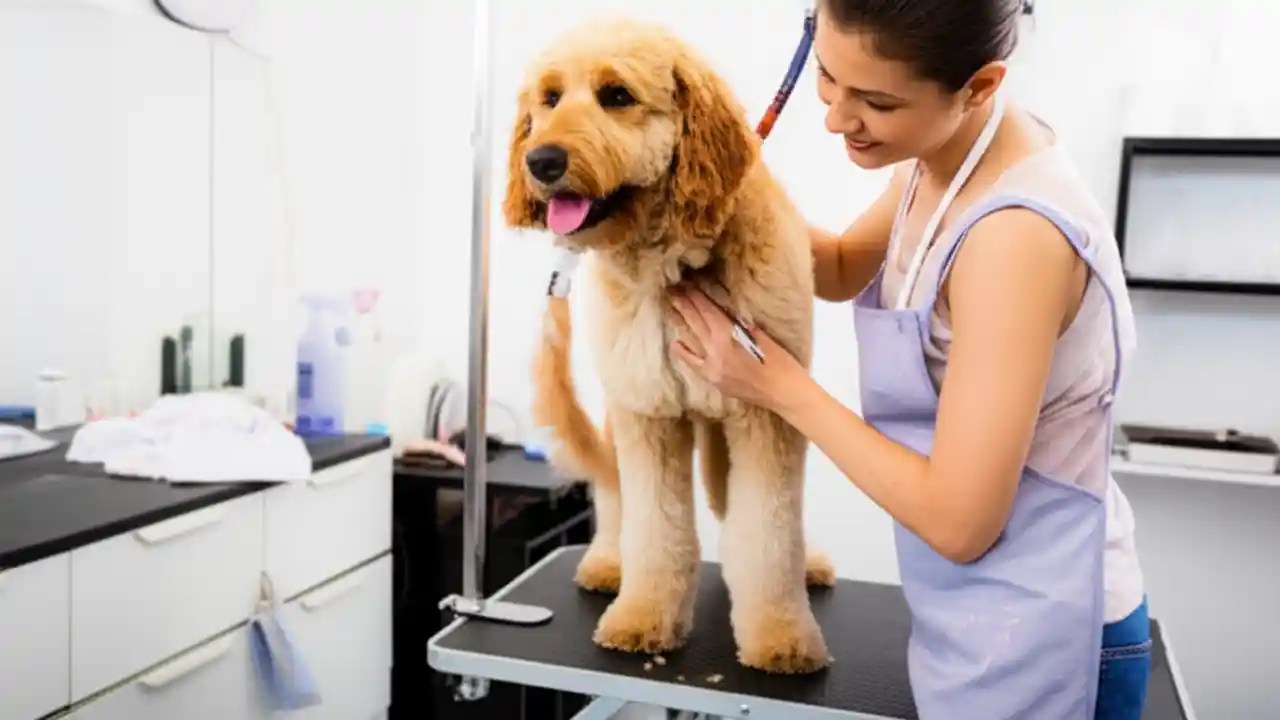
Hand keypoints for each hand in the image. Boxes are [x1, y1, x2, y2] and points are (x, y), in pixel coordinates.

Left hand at [666, 285, 805, 411]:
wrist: (783, 392)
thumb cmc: (780, 361)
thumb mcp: (761, 334)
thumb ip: (739, 323)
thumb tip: (724, 310)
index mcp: (729, 334)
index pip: (708, 310)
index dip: (697, 296)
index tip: (687, 284)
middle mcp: (716, 349)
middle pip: (697, 321)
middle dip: (685, 304)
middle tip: (672, 290)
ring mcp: (712, 366)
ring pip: (693, 339)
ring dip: (681, 322)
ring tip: (670, 308)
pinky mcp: (714, 379)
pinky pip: (694, 364)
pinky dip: (684, 354)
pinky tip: (675, 343)